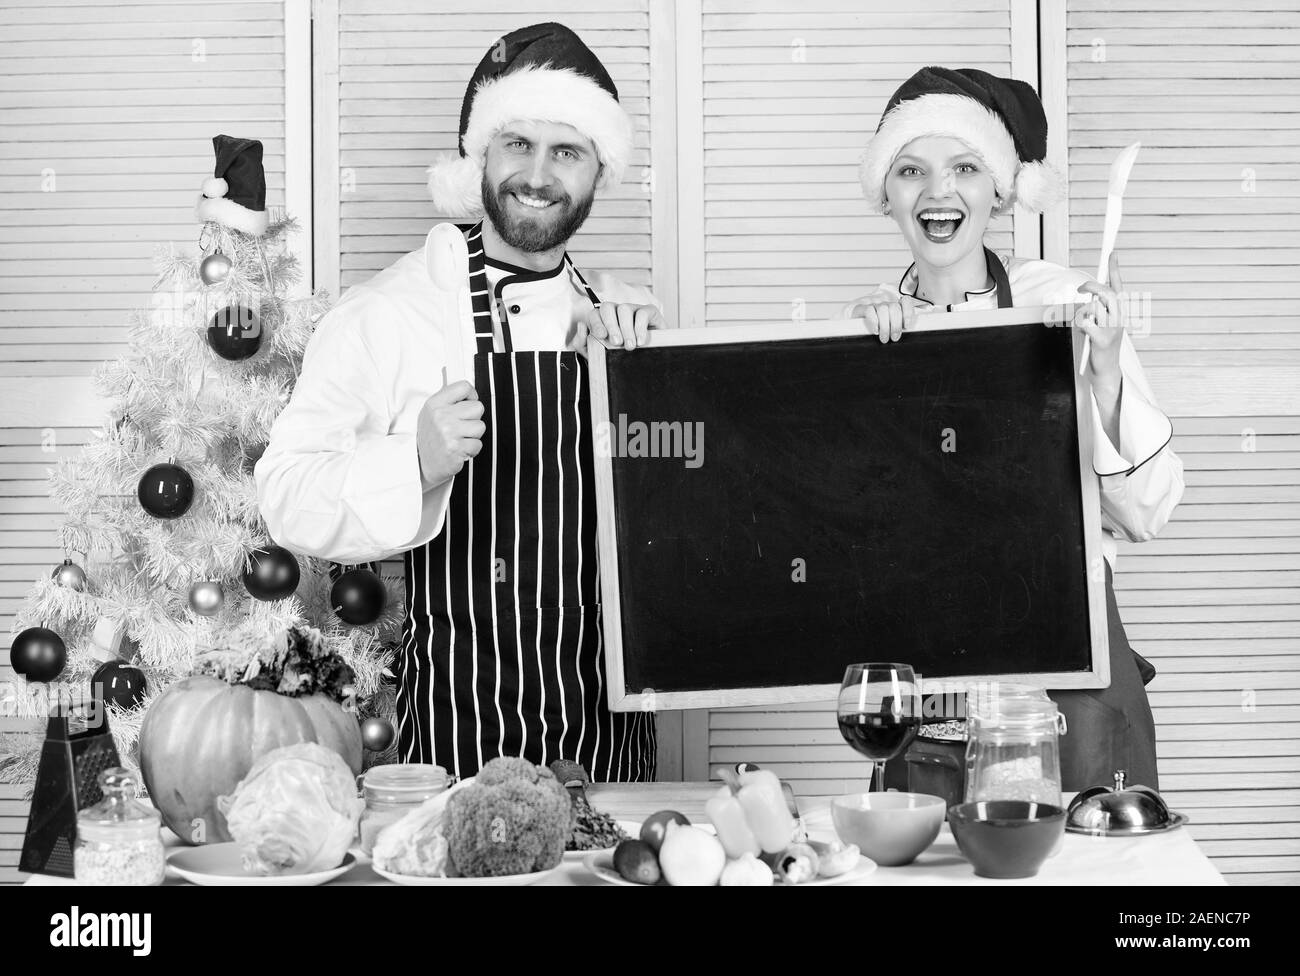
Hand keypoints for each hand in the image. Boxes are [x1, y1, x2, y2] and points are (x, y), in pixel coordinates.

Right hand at [416, 380, 483, 485]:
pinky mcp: (456, 448)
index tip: (468, 403)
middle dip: (473, 418)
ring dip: (473, 435)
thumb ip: (449, 401)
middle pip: (478, 407)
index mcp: (435, 404)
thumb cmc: (430, 437)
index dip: (471, 396)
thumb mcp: (432, 413)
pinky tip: (459, 449)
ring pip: (480, 426)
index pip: (464, 387)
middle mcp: (441, 416)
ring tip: (459, 439)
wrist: (421, 463)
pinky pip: (478, 444)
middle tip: (461, 427)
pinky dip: (471, 449)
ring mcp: (449, 432)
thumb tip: (469, 392)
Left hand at [582, 302, 663, 351]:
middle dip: (610, 325)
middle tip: (616, 343)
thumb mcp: (598, 354)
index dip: (596, 323)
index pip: (594, 313)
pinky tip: (640, 341)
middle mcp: (617, 312)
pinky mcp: (649, 312)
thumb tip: (581, 326)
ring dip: (626, 329)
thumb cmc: (621, 356)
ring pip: (624, 309)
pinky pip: (642, 313)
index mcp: (604, 320)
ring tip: (630, 346)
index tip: (601, 336)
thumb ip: (582, 343)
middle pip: (607, 307)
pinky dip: (640, 328)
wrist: (646, 365)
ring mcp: (633, 310)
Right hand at [843, 297, 914, 343]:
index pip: (905, 301)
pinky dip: (874, 321)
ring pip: (883, 309)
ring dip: (885, 326)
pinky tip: (875, 330)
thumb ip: (899, 327)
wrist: (853, 324)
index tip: (907, 326)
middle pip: (894, 307)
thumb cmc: (876, 328)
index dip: (908, 312)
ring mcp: (873, 305)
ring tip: (884, 338)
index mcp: (894, 306)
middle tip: (894, 337)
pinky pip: (869, 310)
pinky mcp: (861, 308)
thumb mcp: (889, 328)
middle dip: (896, 325)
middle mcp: (885, 303)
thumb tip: (908, 333)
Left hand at [1075, 252, 1127, 374]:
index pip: (1118, 286)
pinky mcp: (1102, 340)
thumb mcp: (1102, 322)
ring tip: (1083, 322)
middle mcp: (1119, 317)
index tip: (1112, 253)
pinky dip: (1080, 323)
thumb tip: (1090, 291)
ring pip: (1094, 307)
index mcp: (1120, 311)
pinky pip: (1086, 323)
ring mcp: (1112, 328)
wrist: (1107, 369)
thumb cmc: (1101, 343)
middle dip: (1091, 286)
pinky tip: (1083, 330)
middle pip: (1106, 293)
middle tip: (1080, 289)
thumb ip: (1099, 307)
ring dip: (1083, 311)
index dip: (1115, 269)